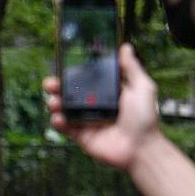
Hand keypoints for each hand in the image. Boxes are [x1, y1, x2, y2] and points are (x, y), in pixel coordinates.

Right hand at [43, 43, 162, 172]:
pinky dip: (58, 122)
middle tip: (50, 84)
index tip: (64, 67)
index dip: (74, 74)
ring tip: (54, 102)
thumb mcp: (142, 87)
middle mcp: (96, 106)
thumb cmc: (144, 118)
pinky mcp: (83, 137)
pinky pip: (66, 128)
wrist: (141, 148)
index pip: (86, 80)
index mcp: (107, 93)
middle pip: (71, 94)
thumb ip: (131, 67)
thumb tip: (125, 47)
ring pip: (65, 110)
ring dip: (55, 104)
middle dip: (58, 88)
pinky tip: (58, 117)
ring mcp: (88, 121)